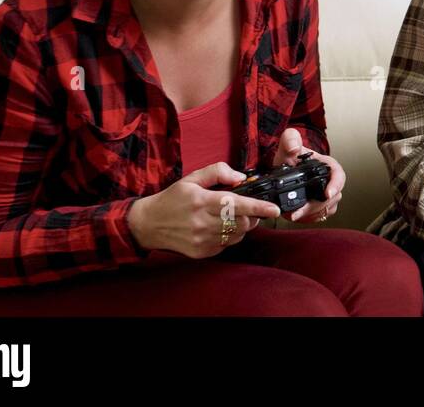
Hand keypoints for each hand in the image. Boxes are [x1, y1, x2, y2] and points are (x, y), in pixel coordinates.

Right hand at [128, 162, 280, 257]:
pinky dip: (229, 236)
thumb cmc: (172, 199)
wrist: (148, 224)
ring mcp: (201, 240)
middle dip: (252, 215)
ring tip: (232, 217)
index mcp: (201, 201)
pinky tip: (219, 227)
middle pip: (242, 222)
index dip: (259, 207)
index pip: (237, 205)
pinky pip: (226, 245)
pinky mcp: (201, 252)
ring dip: (242, 226)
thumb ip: (217, 172)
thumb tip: (240, 177)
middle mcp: (202, 222)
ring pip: (237, 235)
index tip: (274, 209)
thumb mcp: (191, 178)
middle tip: (249, 208)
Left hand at [272, 127, 345, 223]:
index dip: (336, 184)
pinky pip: (320, 215)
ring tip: (293, 214)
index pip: (339, 175)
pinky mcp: (321, 206)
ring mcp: (328, 195)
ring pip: (326, 209)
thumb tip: (294, 148)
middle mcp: (331, 181)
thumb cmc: (290, 155)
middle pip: (331, 197)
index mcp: (328, 165)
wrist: (285, 168)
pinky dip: (309, 218)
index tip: (327, 194)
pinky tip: (297, 216)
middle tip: (297, 212)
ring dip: (310, 214)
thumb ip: (290, 139)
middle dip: (314, 206)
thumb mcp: (288, 143)